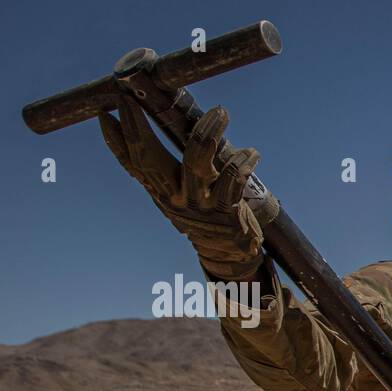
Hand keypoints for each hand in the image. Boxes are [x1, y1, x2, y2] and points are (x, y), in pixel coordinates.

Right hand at [99, 95, 269, 280]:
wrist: (229, 253)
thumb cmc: (204, 213)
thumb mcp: (178, 193)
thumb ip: (165, 169)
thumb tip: (144, 133)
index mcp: (161, 191)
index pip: (132, 163)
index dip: (115, 140)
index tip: (103, 112)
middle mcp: (174, 198)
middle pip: (151, 159)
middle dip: (139, 127)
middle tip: (132, 99)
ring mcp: (199, 205)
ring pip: (196, 163)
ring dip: (207, 133)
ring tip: (220, 112)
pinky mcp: (226, 211)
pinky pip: (234, 180)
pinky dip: (243, 162)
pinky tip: (251, 152)